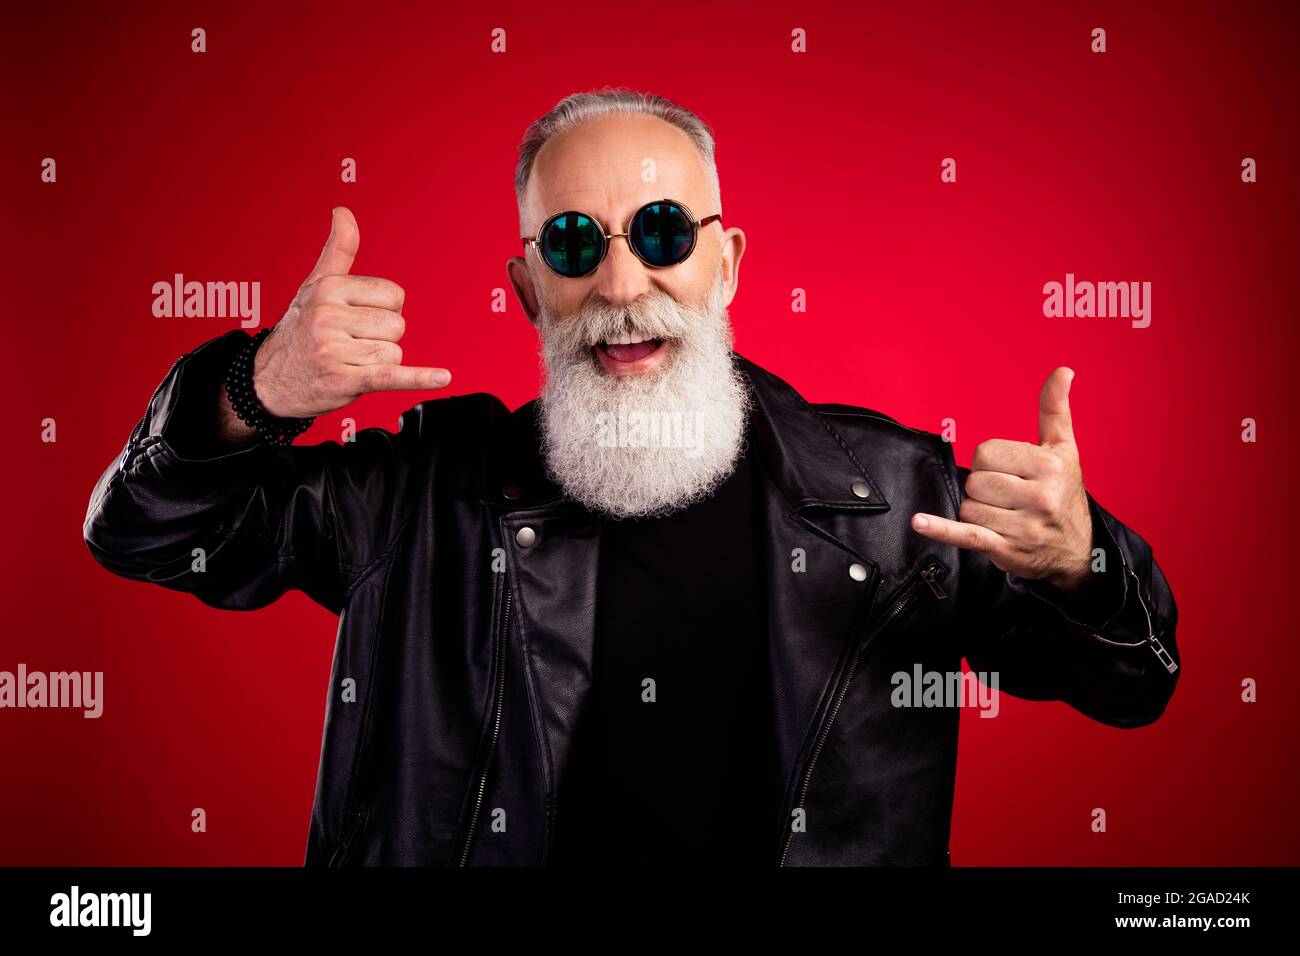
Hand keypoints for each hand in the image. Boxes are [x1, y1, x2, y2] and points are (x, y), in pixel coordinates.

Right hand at [252, 207, 450, 418]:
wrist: (270, 380)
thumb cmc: (299, 330)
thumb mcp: (316, 286)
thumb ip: (338, 251)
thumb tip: (343, 212)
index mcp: (328, 289)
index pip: (394, 296)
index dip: (384, 310)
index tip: (357, 319)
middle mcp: (328, 317)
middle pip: (397, 325)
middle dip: (381, 338)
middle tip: (350, 344)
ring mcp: (334, 350)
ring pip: (394, 353)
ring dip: (378, 363)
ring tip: (348, 362)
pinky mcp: (344, 381)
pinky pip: (390, 376)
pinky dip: (418, 379)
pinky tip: (441, 377)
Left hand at [910, 367, 1093, 590]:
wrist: (1078, 549)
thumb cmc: (1065, 493)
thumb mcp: (1063, 449)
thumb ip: (1054, 409)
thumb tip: (1062, 370)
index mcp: (1049, 466)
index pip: (986, 453)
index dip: (990, 462)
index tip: (1011, 472)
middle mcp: (1040, 497)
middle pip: (975, 480)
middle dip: (984, 487)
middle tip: (1009, 496)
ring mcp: (1023, 526)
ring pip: (968, 507)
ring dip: (978, 511)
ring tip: (1005, 515)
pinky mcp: (1006, 550)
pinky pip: (966, 535)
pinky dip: (940, 530)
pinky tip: (920, 522)